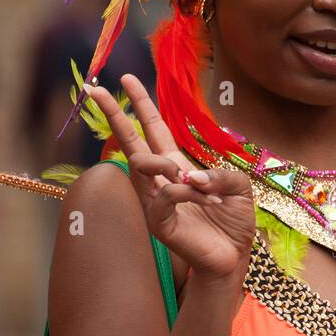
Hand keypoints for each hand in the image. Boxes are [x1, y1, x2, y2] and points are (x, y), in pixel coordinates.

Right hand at [88, 74, 255, 279]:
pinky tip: (199, 197)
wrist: (234, 256)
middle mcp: (161, 180)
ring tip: (187, 177)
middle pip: (131, 141)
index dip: (142, 105)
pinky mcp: (158, 222)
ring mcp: (155, 201)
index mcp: (178, 167)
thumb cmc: (234, 221)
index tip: (127, 79)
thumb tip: (191, 176)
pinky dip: (184, 191)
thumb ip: (222, 173)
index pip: (154, 130)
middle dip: (114, 113)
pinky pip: (163, 195)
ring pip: (140, 165)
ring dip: (165, 165)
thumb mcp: (240, 187)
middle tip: (95, 88)